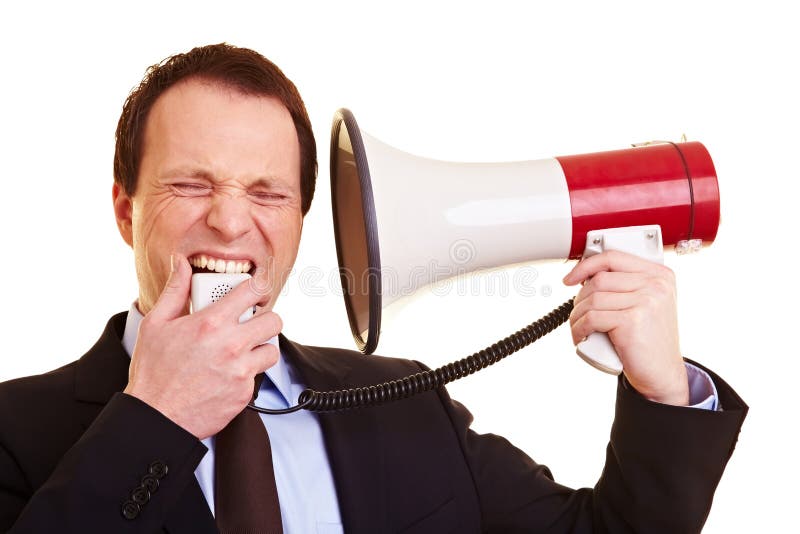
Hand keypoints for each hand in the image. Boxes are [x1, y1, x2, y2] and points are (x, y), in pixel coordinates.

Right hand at [123, 254, 280, 438]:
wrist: (155, 418)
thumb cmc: (153, 371)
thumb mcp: (156, 324)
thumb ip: (175, 290)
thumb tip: (181, 263)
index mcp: (211, 323)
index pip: (253, 291)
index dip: (258, 287)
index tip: (256, 292)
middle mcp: (231, 345)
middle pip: (273, 321)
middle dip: (264, 319)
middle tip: (250, 323)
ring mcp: (241, 371)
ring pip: (272, 350)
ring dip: (259, 348)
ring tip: (239, 350)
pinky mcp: (244, 393)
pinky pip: (258, 375)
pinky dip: (247, 373)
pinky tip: (227, 374)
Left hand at [563, 250, 688, 405]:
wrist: (662, 374)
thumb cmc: (648, 340)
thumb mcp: (645, 304)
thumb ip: (626, 285)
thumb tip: (586, 274)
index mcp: (660, 275)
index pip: (613, 257)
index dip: (586, 265)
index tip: (571, 278)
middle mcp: (656, 285)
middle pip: (599, 279)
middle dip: (579, 298)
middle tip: (578, 313)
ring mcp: (646, 301)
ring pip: (592, 299)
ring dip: (577, 315)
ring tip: (579, 327)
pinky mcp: (633, 320)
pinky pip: (591, 318)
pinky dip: (579, 328)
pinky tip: (580, 336)